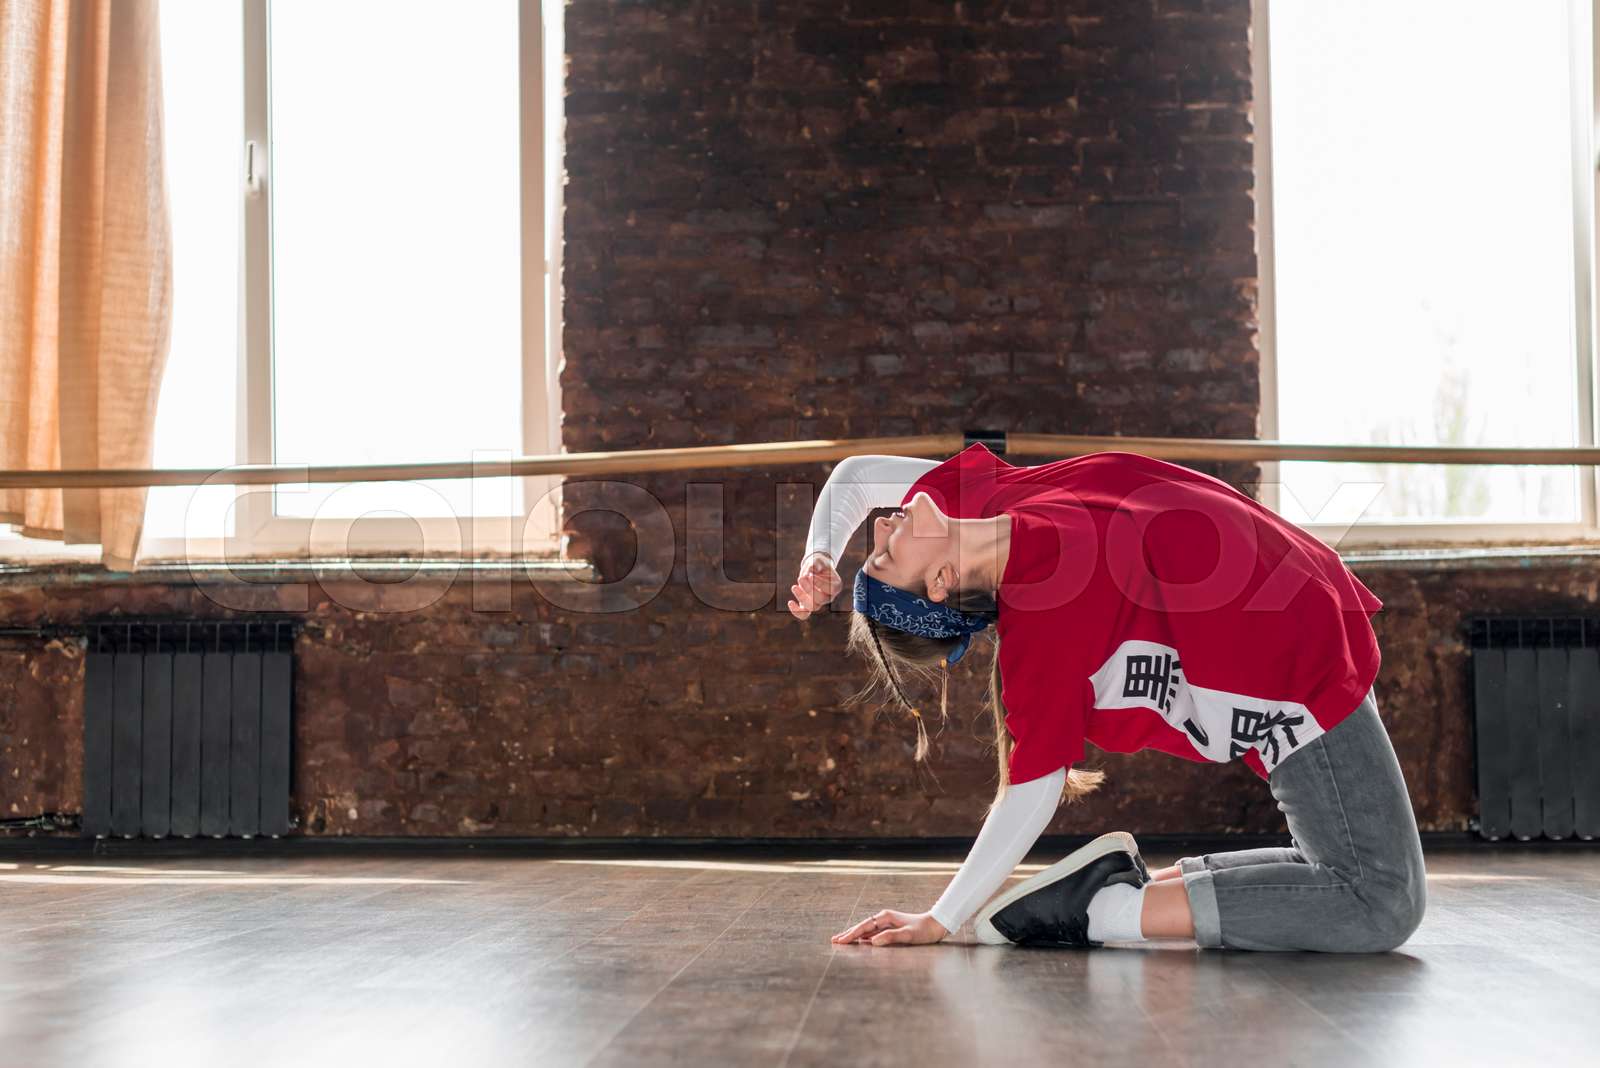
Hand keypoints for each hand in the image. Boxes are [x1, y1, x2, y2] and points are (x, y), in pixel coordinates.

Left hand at [787, 552, 840, 620]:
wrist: (814, 567)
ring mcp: (819, 602)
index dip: (819, 584)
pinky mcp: (808, 605)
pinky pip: (804, 614)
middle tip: (800, 578)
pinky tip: (790, 602)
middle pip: (821, 599)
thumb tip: (811, 570)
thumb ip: (816, 564)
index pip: (831, 589)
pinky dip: (797, 611)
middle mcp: (829, 597)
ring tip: (794, 587)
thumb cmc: (818, 564)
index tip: (810, 575)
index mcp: (836, 586)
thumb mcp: (818, 561)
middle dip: (809, 589)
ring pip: (812, 607)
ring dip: (802, 598)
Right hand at [832, 909, 948, 946]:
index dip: (851, 935)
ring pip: (866, 929)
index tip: (839, 941)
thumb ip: (890, 937)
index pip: (864, 927)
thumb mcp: (908, 935)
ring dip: (854, 935)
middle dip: (848, 933)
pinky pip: (873, 932)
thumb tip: (871, 941)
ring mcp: (887, 922)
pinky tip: (860, 941)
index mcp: (886, 917)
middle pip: (862, 926)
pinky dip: (864, 936)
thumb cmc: (924, 931)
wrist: (937, 924)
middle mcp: (884, 918)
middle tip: (834, 940)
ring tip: (843, 940)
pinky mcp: (891, 927)